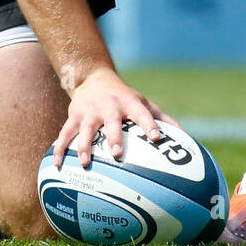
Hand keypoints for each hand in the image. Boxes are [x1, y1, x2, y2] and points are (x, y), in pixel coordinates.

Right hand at [51, 66, 179, 167]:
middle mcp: (109, 106)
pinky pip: (65, 134)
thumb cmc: (126, 98)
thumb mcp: (144, 103)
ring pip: (85, 129)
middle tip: (118, 153)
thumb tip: (186, 139)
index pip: (142, 114)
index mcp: (130, 103)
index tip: (155, 138)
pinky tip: (59, 165)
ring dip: (84, 146)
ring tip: (86, 163)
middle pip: (112, 121)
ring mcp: (90, 111)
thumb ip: (163, 119)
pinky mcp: (74, 116)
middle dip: (114, 136)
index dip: (149, 125)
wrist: (94, 79)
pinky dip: (61, 149)